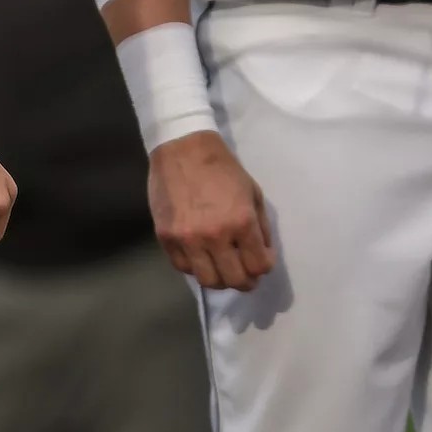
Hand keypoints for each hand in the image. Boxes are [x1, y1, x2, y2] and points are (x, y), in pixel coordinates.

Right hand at [149, 130, 274, 291]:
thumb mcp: (253, 192)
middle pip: (235, 280)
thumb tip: (263, 252)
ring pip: (208, 281)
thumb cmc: (223, 168)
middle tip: (247, 277)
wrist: (183, 149)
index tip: (263, 262)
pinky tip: (203, 258)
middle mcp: (215, 236)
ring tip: (225, 270)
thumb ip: (260, 226)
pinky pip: (184, 268)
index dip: (264, 267)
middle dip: (246, 282)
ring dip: (221, 280)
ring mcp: (188, 240)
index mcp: (241, 222)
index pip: (258, 265)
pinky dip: (196, 268)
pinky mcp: (167, 239)